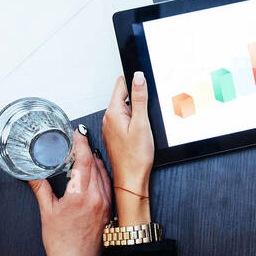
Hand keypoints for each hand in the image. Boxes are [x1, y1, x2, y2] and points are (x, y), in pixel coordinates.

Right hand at [29, 129, 111, 255]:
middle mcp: (97, 198)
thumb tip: (32, 175)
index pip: (84, 161)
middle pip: (96, 164)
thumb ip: (41, 189)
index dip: (81, 144)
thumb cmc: (61, 244)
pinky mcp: (108, 212)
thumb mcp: (47, 212)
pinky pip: (107, 186)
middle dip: (88, 150)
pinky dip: (101, 176)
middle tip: (80, 140)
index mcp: (81, 195)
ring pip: (104, 175)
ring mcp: (105, 205)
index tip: (78, 133)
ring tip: (86, 154)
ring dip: (96, 162)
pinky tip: (94, 174)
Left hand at [102, 72, 154, 213]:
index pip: (122, 84)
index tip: (145, 89)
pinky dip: (134, 122)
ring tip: (144, 126)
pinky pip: (125, 121)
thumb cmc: (135, 157)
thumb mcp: (142, 123)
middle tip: (147, 115)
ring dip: (137, 112)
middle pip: (124, 96)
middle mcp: (109, 118)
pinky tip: (141, 133)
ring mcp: (111, 127)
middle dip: (138, 99)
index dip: (135, 83)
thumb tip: (138, 77)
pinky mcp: (116, 135)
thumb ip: (139, 98)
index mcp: (113, 112)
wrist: (131, 179)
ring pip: (126, 109)